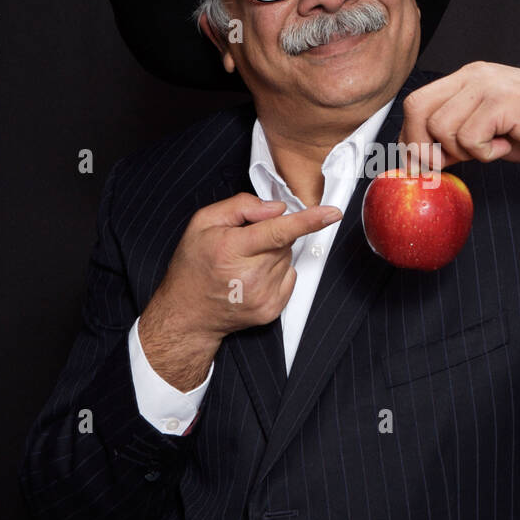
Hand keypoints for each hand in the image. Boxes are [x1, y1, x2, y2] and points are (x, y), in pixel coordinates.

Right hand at [141, 193, 341, 348]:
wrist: (187, 313)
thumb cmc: (194, 266)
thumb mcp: (203, 223)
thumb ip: (240, 206)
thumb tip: (276, 208)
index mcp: (231, 249)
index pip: (278, 231)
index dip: (308, 220)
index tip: (332, 213)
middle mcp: (250, 275)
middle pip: (284, 241)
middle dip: (270, 236)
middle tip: (244, 244)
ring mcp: (263, 296)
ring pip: (287, 258)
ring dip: (272, 255)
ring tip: (243, 264)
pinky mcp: (272, 309)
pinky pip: (289, 277)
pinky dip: (276, 272)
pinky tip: (252, 278)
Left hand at [397, 61, 519, 170]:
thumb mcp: (486, 132)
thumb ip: (454, 138)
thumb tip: (419, 159)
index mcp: (465, 79)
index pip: (416, 103)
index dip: (411, 137)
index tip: (422, 163)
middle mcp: (472, 76)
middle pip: (417, 109)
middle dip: (424, 146)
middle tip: (450, 163)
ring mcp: (486, 86)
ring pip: (442, 128)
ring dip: (464, 151)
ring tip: (492, 147)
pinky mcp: (502, 101)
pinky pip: (470, 138)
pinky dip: (485, 153)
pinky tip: (505, 145)